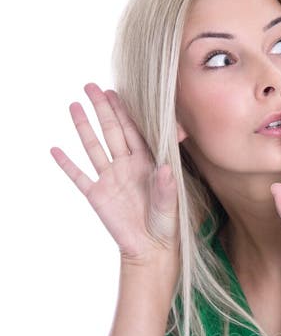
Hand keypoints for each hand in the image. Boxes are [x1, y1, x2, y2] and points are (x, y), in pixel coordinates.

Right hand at [50, 82, 179, 263]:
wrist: (151, 248)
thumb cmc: (166, 225)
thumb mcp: (170, 205)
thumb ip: (166, 187)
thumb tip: (167, 169)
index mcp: (145, 163)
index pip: (132, 131)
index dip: (123, 112)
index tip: (114, 92)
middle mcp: (126, 166)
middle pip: (111, 131)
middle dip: (102, 109)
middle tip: (91, 87)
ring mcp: (109, 179)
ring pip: (94, 147)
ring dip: (83, 127)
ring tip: (73, 106)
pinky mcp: (97, 195)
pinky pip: (79, 176)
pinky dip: (67, 164)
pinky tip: (56, 150)